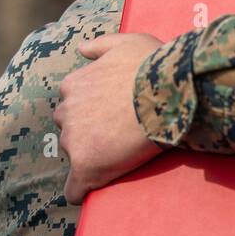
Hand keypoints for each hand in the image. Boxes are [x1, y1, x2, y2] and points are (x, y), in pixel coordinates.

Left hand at [55, 33, 163, 203]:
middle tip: (120, 135)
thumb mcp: (127, 42)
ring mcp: (74, 140)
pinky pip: (74, 189)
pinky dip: (81, 191)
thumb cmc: (152, 66)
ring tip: (120, 158)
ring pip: (75, 154)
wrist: (168, 93)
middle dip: (89, 132)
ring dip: (91, 156)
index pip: (72, 103)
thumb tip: (81, 48)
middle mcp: (66, 111)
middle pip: (70, 128)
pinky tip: (90, 193)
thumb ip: (100, 45)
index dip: (94, 111)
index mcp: (74, 85)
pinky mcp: (86, 166)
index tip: (113, 116)